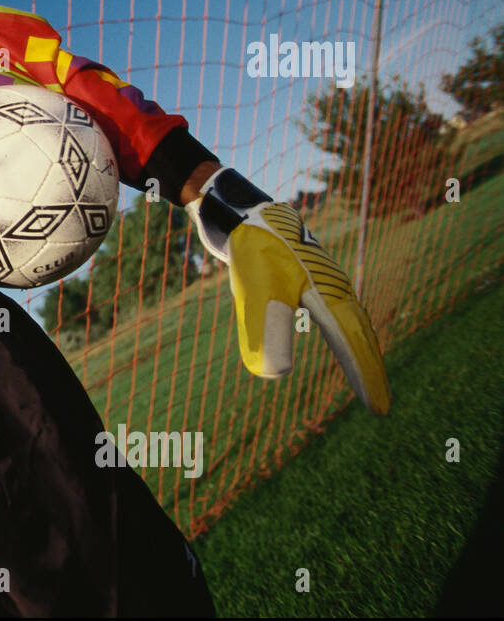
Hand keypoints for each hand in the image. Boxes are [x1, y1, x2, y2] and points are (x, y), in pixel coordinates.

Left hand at [186, 168, 390, 414]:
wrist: (239, 209)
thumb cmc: (253, 247)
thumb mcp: (258, 290)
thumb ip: (268, 329)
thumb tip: (275, 376)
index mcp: (328, 295)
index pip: (353, 344)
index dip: (366, 377)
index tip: (380, 411)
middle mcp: (332, 287)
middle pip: (358, 334)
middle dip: (368, 370)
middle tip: (381, 407)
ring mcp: (320, 278)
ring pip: (347, 320)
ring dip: (356, 349)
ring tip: (363, 374)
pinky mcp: (302, 273)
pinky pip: (330, 309)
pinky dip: (339, 329)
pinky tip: (334, 332)